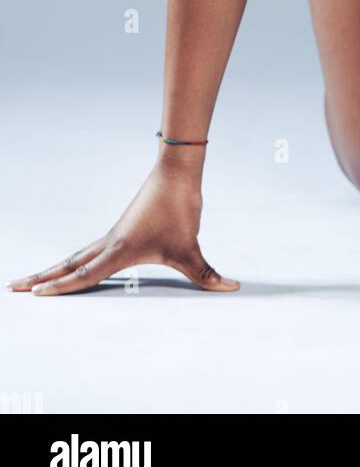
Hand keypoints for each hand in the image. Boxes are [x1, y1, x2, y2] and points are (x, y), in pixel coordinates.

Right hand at [6, 166, 239, 294]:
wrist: (177, 171)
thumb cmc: (180, 208)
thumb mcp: (192, 248)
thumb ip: (207, 274)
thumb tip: (230, 288)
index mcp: (119, 250)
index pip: (85, 275)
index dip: (61, 288)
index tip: (35, 295)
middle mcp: (110, 242)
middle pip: (68, 264)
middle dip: (41, 279)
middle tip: (12, 288)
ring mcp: (113, 234)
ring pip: (75, 255)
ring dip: (53, 269)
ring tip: (31, 280)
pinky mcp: (121, 228)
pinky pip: (88, 249)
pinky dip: (72, 260)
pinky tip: (70, 265)